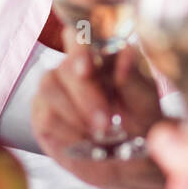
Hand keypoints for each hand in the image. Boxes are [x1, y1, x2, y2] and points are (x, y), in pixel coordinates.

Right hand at [30, 29, 166, 188]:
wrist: (131, 153)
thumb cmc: (140, 118)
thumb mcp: (144, 100)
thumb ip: (134, 77)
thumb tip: (126, 54)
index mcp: (99, 53)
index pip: (79, 34)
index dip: (78, 47)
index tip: (86, 68)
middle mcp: (71, 65)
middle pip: (64, 67)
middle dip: (84, 97)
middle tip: (105, 123)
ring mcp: (53, 88)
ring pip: (49, 87)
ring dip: (75, 115)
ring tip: (100, 135)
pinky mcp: (42, 113)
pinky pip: (45, 116)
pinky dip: (68, 132)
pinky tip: (85, 141)